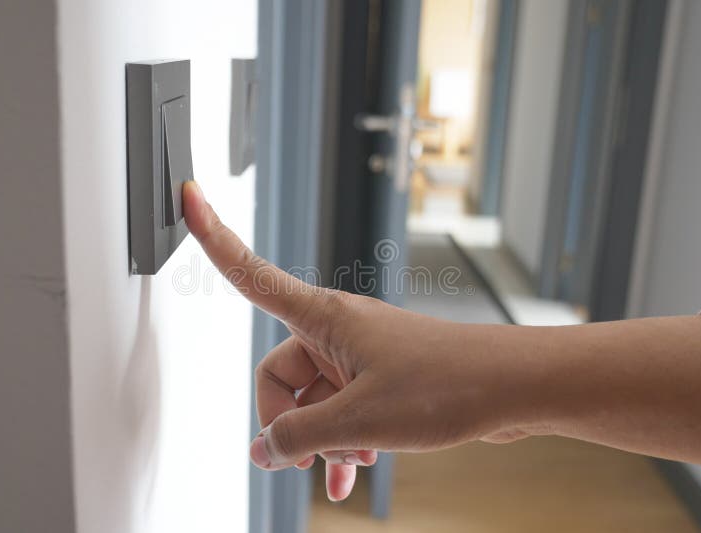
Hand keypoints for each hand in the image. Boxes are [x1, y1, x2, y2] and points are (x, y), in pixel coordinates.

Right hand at [182, 182, 528, 500]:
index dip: (215, 238)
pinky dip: (342, 443)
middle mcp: (336, 332)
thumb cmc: (448, 384)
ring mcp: (359, 356)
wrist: (512, 388)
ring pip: (313, 401)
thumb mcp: (359, 420)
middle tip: (310, 457)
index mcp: (323, 319)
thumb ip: (299, 437)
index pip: (252, 273)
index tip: (187, 197)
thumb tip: (263, 450)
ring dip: (322, 439)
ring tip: (351, 463)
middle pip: (278, 375)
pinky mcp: (381, 379)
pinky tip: (351, 472)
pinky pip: (343, 411)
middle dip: (288, 423)